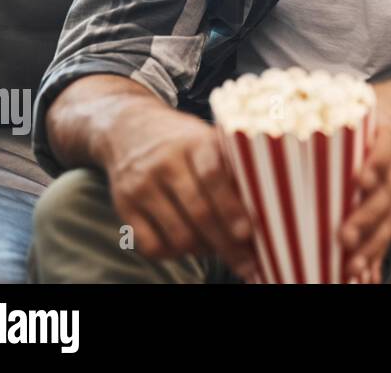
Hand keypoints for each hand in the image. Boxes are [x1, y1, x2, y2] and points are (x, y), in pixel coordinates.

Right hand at [103, 101, 256, 279]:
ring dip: (204, 251)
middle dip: (227, 244)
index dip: (231, 207)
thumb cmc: (183, 139)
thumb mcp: (207, 139)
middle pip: (198, 212)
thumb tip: (267, 205)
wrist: (128, 127)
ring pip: (176, 234)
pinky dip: (174, 254)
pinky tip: (189, 247)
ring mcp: (141, 186)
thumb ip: (232, 166)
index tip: (249, 232)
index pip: (213, 176)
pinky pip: (151, 245)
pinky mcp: (123, 206)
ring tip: (221, 250)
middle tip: (248, 263)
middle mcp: (165, 163)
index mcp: (194, 143)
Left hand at [339, 80, 390, 283]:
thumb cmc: (375, 111)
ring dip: (375, 241)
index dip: (377, 163)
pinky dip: (381, 250)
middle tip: (345, 237)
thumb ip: (332, 116)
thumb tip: (277, 120)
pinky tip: (366, 271)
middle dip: (368, 215)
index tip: (361, 180)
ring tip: (353, 264)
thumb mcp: (360, 105)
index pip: (389, 145)